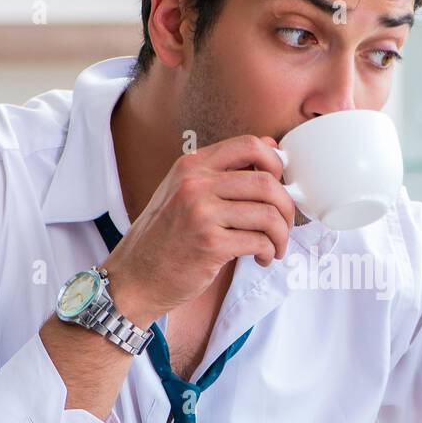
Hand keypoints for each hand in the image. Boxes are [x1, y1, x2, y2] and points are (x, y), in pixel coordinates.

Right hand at [103, 135, 295, 321]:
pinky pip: (259, 242)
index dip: (276, 162)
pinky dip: (269, 252)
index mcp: (191, 165)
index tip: (282, 183)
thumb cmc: (164, 237)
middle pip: (266, 182)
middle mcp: (195, 184)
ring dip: (281, 234)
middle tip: (285, 225)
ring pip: (268, 214)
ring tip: (275, 247)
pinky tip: (261, 258)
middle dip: (287, 207)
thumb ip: (222, 172)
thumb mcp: (183, 192)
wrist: (134, 277)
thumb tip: (271, 149)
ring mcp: (202, 214)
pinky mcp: (210, 245)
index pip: (249, 145)